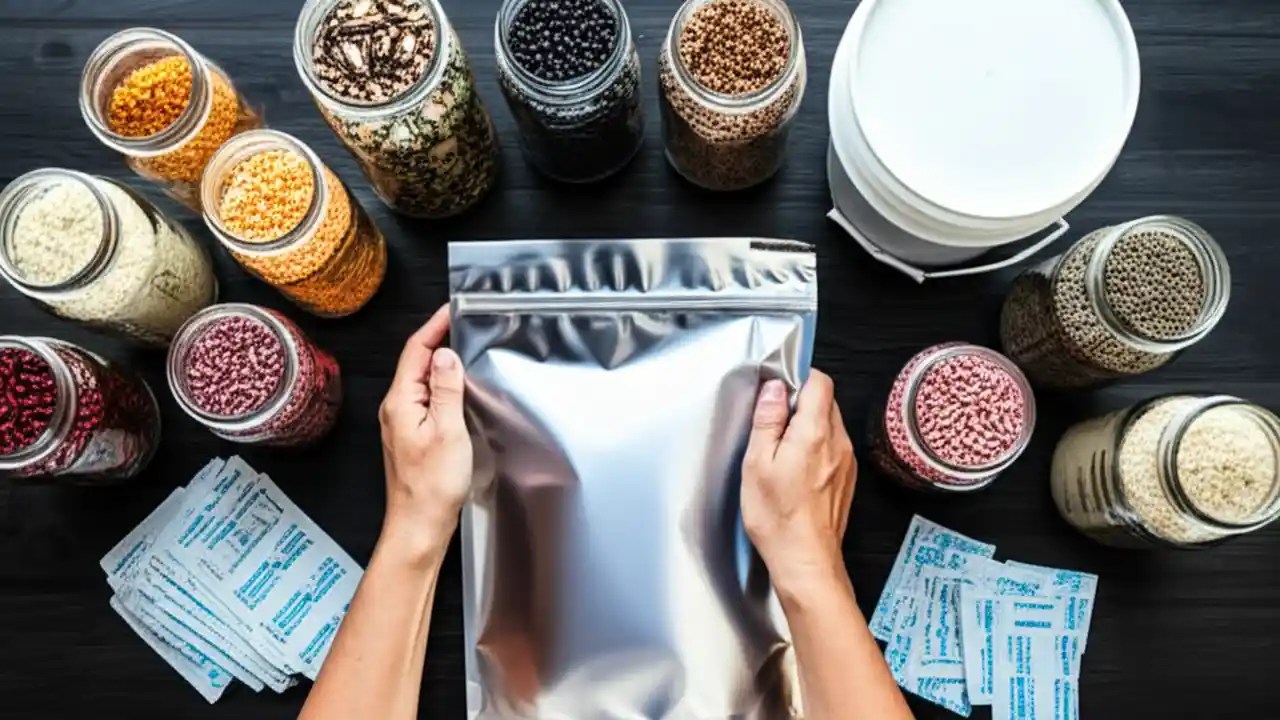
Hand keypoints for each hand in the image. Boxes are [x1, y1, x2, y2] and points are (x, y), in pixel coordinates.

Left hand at [378, 305, 472, 556]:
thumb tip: (445, 354)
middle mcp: (396, 408)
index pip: (415, 350)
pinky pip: (425, 398)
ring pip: (420, 380)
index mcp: (400, 402)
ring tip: (462, 346)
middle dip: (437, 337)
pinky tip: (456, 386)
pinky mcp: (412, 435)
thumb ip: (446, 389)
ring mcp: (402, 422)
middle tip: (462, 321)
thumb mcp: (447, 431)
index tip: (452, 309)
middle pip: (415, 361)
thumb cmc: (432, 486)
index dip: (434, 326)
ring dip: (439, 361)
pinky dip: (441, 384)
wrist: (419, 526)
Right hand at [741, 371, 856, 596]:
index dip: (798, 379)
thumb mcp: (757, 463)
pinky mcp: (847, 478)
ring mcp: (846, 461)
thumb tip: (775, 389)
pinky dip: (816, 449)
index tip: (778, 392)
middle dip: (801, 404)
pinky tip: (795, 472)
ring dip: (808, 427)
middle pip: (826, 401)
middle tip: (774, 427)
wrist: (805, 560)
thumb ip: (768, 420)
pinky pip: (833, 447)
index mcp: (814, 433)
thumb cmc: (778, 518)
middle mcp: (837, 442)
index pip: (820, 381)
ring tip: (781, 453)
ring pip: (830, 424)